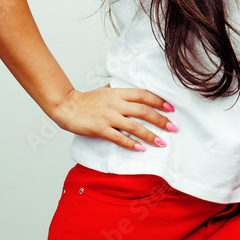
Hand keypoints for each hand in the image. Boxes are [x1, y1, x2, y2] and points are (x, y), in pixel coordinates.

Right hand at [49, 86, 176, 150]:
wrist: (66, 106)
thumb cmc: (86, 100)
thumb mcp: (105, 90)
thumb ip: (120, 92)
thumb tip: (135, 92)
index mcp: (118, 93)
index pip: (144, 95)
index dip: (159, 101)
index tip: (171, 108)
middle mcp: (115, 104)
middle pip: (143, 111)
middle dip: (161, 120)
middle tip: (173, 128)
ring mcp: (108, 117)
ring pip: (134, 126)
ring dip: (150, 135)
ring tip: (161, 142)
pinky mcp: (100, 129)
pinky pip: (119, 138)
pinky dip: (131, 144)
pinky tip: (141, 149)